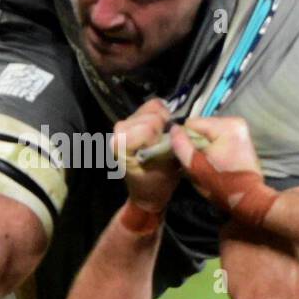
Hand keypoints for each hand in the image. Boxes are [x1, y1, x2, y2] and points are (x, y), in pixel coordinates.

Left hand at [114, 99, 179, 213]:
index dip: (163, 134)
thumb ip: (171, 144)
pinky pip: (152, 108)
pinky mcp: (131, 120)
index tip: (164, 149)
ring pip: (153, 107)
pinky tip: (157, 134)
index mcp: (122, 142)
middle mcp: (119, 129)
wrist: (146, 191)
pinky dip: (160, 118)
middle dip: (163, 126)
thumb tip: (179, 128)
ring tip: (160, 140)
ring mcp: (124, 123)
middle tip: (164, 145)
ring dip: (162, 122)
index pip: (150, 124)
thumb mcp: (168, 167)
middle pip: (152, 112)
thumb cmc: (156, 183)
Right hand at [170, 116, 261, 194]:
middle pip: (201, 126)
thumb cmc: (221, 184)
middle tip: (199, 161)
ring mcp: (240, 128)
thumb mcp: (195, 167)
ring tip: (207, 162)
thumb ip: (181, 146)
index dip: (186, 140)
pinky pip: (217, 136)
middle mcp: (235, 122)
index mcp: (226, 126)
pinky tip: (215, 160)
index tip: (191, 157)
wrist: (248, 198)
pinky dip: (213, 146)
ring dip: (204, 145)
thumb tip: (173, 129)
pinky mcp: (241, 136)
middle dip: (196, 142)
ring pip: (208, 132)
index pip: (192, 124)